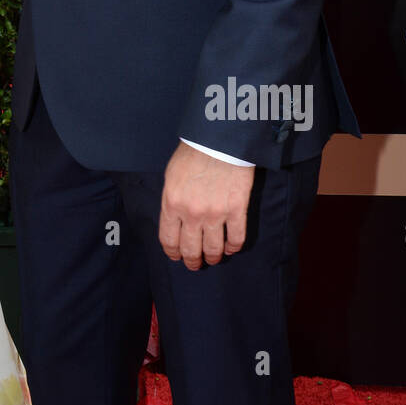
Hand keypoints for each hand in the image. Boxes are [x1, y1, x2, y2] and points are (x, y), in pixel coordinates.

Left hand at [158, 141, 254, 270]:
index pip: (169, 240)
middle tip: (195, 264)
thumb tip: (174, 219)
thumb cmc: (193, 153)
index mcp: (171, 204)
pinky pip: (236, 238)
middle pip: (191, 249)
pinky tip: (231, 248)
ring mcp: (215, 213)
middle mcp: (191, 213)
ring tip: (214, 258)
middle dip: (192, 261)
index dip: (173, 253)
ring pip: (213, 249)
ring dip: (213, 257)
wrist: (219, 140)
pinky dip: (234, 247)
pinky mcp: (236, 210)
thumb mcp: (171, 175)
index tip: (176, 256)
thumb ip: (171, 200)